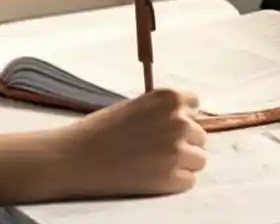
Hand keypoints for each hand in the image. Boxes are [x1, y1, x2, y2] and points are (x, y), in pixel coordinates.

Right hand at [50, 88, 206, 198]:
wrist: (79, 156)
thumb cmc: (101, 129)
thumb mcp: (136, 106)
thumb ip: (162, 111)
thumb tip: (185, 120)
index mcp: (168, 99)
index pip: (195, 104)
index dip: (182, 116)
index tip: (167, 125)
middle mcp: (179, 122)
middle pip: (200, 135)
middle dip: (184, 141)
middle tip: (156, 148)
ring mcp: (178, 151)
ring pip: (199, 159)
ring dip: (183, 162)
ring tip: (156, 163)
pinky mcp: (173, 178)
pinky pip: (189, 180)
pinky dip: (174, 181)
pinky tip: (152, 176)